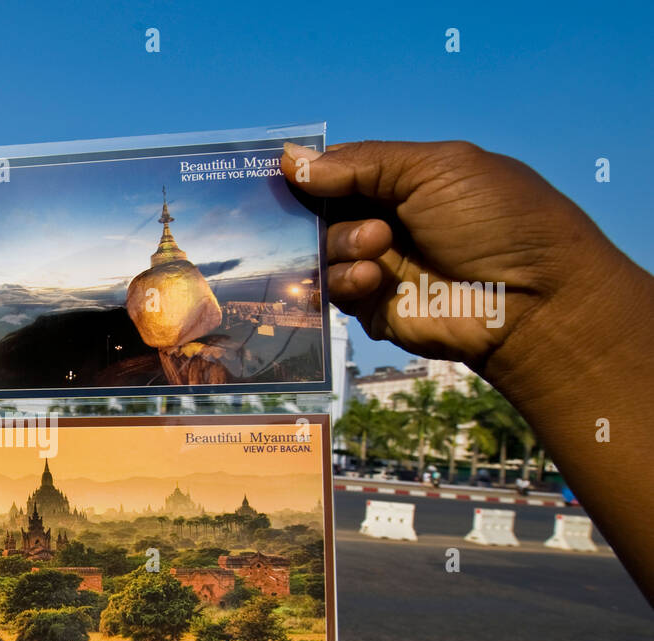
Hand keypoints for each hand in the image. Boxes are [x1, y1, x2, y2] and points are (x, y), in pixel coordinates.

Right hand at [280, 140, 620, 373]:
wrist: (531, 299)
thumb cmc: (496, 220)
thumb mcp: (434, 169)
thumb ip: (361, 164)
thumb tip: (289, 158)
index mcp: (404, 182)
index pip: (339, 172)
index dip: (311, 173)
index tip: (283, 173)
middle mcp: (387, 222)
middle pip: (321, 213)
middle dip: (324, 212)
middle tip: (363, 218)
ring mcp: (379, 267)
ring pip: (322, 252)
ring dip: (341, 245)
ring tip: (377, 248)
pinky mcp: (374, 309)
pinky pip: (333, 294)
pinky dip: (344, 282)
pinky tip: (370, 278)